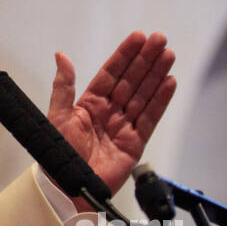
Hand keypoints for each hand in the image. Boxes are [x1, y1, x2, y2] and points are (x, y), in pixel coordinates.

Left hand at [45, 31, 176, 212]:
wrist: (67, 188)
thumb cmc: (58, 155)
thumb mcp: (57, 116)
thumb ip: (63, 87)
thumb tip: (61, 56)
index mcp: (89, 104)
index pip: (111, 74)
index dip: (124, 55)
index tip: (138, 37)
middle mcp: (108, 112)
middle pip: (131, 80)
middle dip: (146, 60)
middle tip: (160, 39)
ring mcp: (123, 127)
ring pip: (143, 95)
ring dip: (156, 74)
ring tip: (169, 55)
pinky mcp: (134, 143)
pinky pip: (150, 118)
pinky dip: (161, 100)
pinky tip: (170, 83)